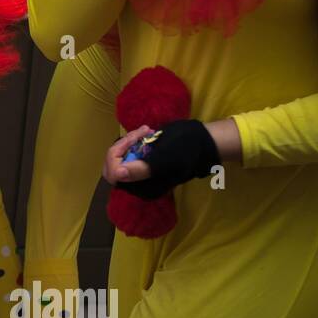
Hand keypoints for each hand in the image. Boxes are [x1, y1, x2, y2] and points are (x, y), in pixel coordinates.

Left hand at [104, 118, 221, 199]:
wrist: (204, 142)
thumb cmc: (187, 150)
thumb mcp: (164, 159)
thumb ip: (142, 168)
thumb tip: (118, 175)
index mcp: (144, 187)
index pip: (113, 174)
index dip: (117, 154)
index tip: (135, 138)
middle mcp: (140, 184)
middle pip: (113, 167)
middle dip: (121, 147)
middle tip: (140, 133)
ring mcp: (142, 174)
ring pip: (120, 159)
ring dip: (128, 142)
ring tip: (146, 131)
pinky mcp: (145, 165)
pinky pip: (129, 154)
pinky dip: (133, 142)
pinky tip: (146, 132)